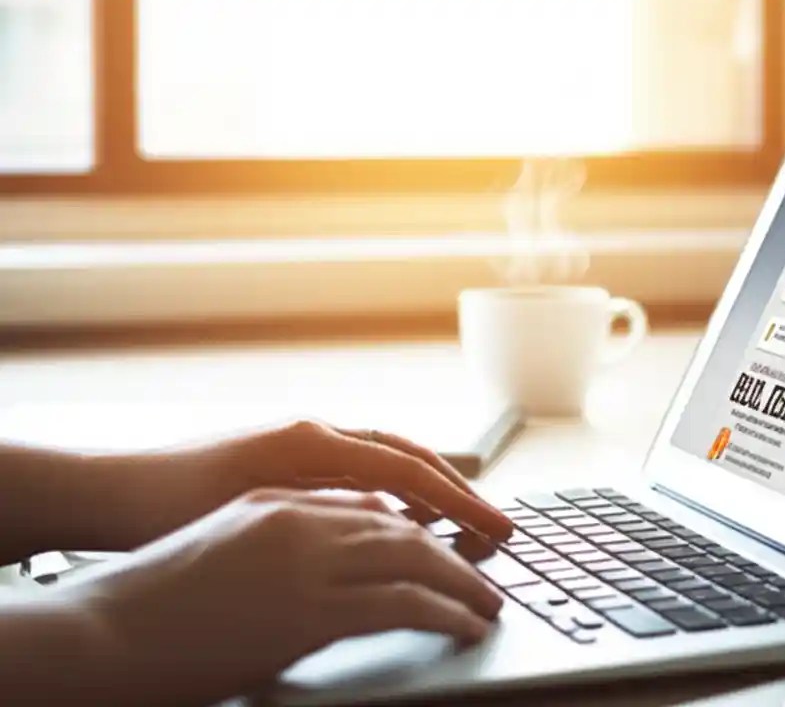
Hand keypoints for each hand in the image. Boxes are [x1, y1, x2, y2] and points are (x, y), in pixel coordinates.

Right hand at [58, 488, 503, 706]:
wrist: (102, 632)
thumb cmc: (155, 598)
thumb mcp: (228, 543)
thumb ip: (288, 533)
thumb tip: (336, 548)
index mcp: (280, 494)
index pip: (374, 495)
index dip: (425, 515)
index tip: (456, 534)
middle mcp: (300, 515)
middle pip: (404, 520)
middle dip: (457, 542)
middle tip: (494, 560)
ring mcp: (306, 559)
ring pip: (414, 555)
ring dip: (463, 579)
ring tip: (490, 600)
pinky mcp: (309, 609)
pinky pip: (404, 602)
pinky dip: (448, 611)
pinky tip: (468, 624)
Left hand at [104, 420, 512, 550]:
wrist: (107, 492)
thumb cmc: (167, 510)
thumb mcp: (254, 517)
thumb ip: (329, 516)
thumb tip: (395, 525)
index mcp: (309, 442)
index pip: (407, 468)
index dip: (460, 501)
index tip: (497, 529)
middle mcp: (312, 433)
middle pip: (408, 456)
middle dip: (459, 491)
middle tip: (499, 528)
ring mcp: (301, 443)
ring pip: (386, 462)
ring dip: (430, 491)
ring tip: (463, 526)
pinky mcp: (289, 460)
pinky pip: (360, 473)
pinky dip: (393, 493)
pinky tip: (401, 523)